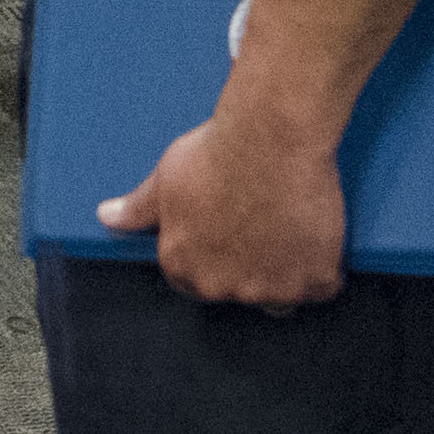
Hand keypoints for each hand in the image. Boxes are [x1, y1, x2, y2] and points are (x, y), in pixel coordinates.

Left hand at [99, 99, 348, 311]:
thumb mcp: (166, 178)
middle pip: (240, 293)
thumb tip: (108, 217)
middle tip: (264, 227)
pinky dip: (325, 268)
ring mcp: (269, 287)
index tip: (231, 241)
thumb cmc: (218, 151)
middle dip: (251, 269)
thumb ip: (138, 208)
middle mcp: (223, 286)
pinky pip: (323, 287)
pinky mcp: (313, 278)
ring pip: (281, 298)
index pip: (196, 285)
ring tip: (292, 233)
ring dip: (288, 276)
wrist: (272, 135)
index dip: (216, 262)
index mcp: (184, 266)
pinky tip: (319, 239)